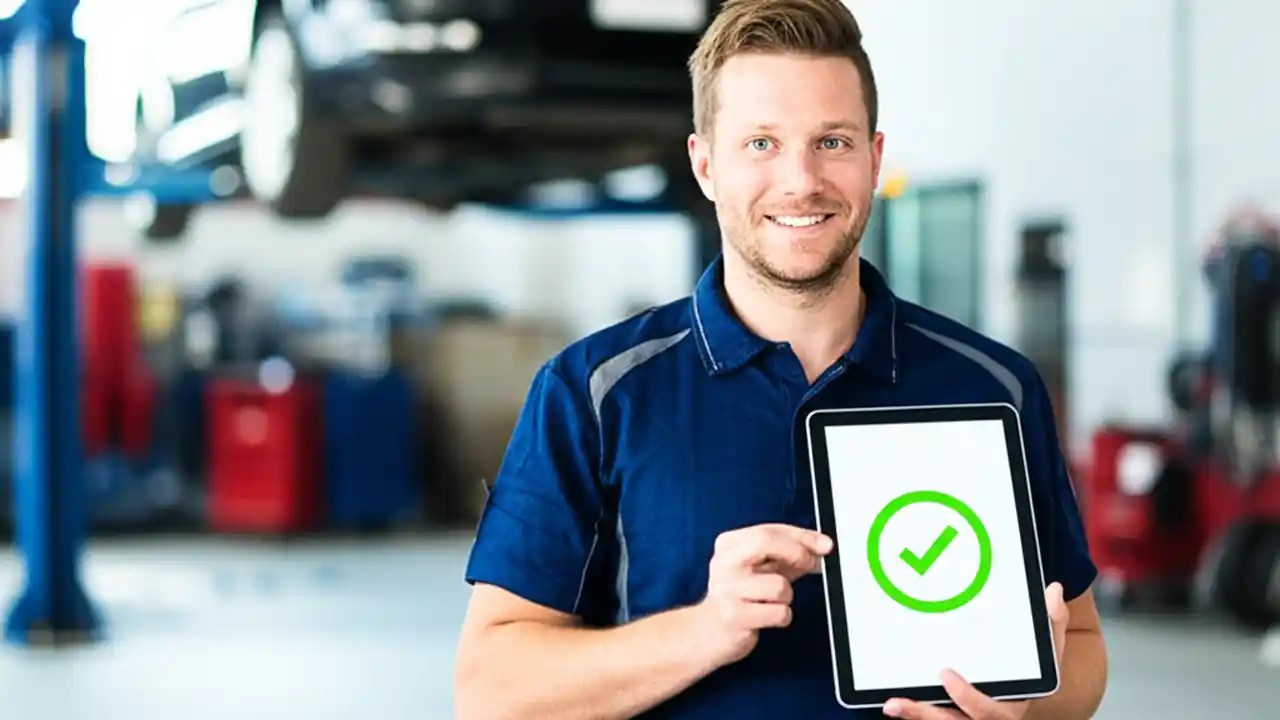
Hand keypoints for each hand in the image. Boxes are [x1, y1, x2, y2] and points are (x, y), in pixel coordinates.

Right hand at [692, 524, 832, 666]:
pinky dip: (781, 617)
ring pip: (779, 585)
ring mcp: (727, 589)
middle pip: (767, 542)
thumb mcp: (761, 569)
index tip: (825, 544)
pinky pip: (778, 613)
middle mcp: (724, 562)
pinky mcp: (734, 615)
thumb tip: (820, 547)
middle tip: (810, 565)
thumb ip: (788, 555)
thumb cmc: (740, 597)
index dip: (802, 536)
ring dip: (786, 597)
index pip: (769, 530)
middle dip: (797, 553)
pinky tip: (767, 617)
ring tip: (772, 602)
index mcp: (729, 544)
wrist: (707, 632)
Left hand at [882, 582, 1070, 718]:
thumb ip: (1051, 625)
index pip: (991, 712)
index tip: (945, 674)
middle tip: (899, 701)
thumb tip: (1053, 590)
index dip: (968, 697)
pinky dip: (914, 713)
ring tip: (892, 704)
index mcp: (1009, 709)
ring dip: (916, 715)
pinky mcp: (949, 717)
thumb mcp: (1045, 655)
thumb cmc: (1029, 675)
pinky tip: (894, 704)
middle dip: (928, 714)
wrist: (1017, 700)